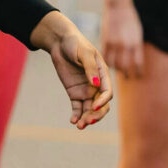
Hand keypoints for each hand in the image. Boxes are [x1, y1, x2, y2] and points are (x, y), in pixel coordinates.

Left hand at [30, 11, 112, 128]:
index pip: (107, 93)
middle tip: (86, 121)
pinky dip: (76, 115)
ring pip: (89, 109)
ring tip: (79, 125)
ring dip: (86, 118)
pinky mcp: (74, 93)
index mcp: (102, 74)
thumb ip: (90, 68)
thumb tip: (96, 84)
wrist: (60, 42)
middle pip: (101, 105)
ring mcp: (85, 90)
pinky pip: (77, 107)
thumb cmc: (75, 43)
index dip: (103, 101)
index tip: (94, 106)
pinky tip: (72, 120)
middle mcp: (96, 85)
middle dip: (96, 115)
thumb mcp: (83, 53)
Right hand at [101, 3, 143, 78]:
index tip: (138, 77)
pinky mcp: (105, 40)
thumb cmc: (130, 19)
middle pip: (125, 66)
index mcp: (136, 43)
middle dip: (127, 74)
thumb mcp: (138, 33)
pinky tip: (109, 62)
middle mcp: (125, 45)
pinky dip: (107, 61)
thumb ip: (136, 47)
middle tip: (127, 77)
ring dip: (116, 68)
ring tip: (117, 70)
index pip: (138, 64)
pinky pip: (105, 56)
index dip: (138, 73)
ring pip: (114, 64)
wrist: (118, 6)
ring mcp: (114, 43)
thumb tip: (135, 62)